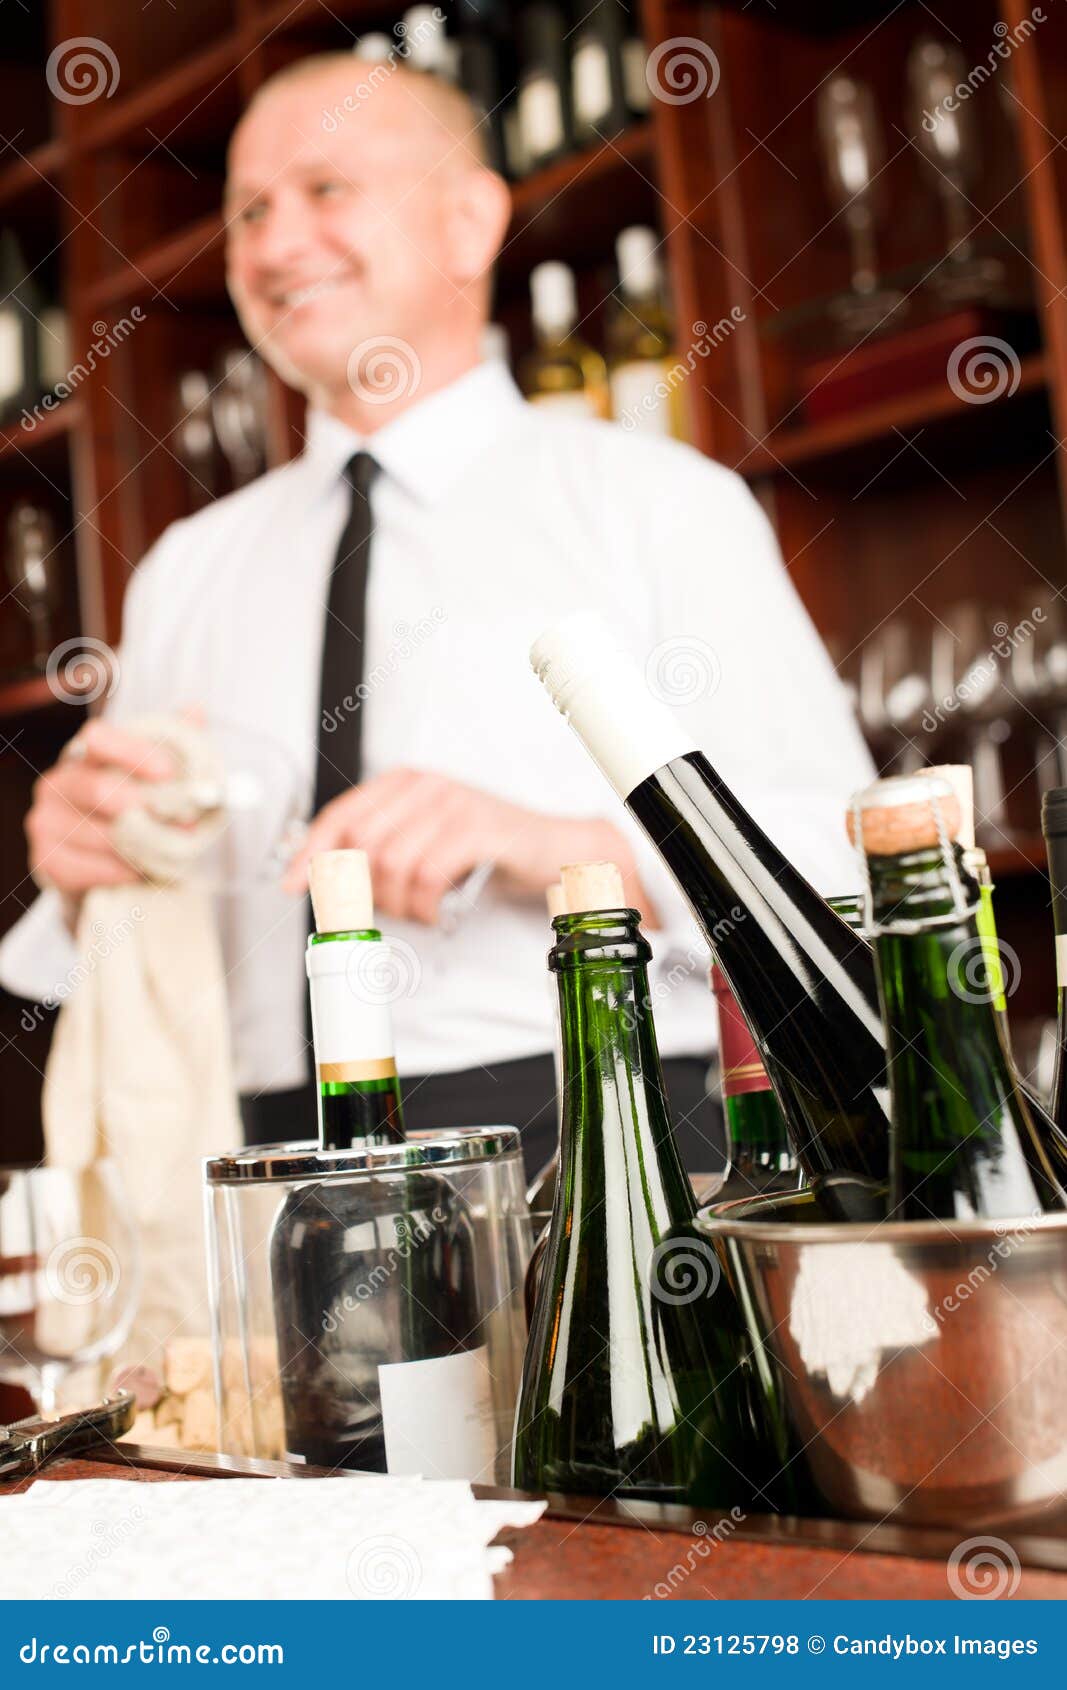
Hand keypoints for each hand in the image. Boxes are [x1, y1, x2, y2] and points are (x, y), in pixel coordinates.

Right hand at [25, 720, 175, 897]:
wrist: (97, 862)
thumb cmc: (128, 809)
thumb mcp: (149, 775)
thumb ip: (171, 744)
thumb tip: (196, 711)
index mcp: (81, 755)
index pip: (97, 738)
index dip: (134, 751)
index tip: (171, 772)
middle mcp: (56, 784)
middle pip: (100, 789)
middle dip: (150, 806)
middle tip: (188, 819)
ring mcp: (46, 823)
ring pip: (102, 834)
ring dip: (145, 843)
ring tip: (176, 848)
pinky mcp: (47, 861)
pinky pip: (92, 868)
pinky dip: (124, 870)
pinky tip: (141, 869)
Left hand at [283, 768, 654, 926]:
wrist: (553, 850)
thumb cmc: (487, 850)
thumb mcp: (427, 843)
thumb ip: (382, 851)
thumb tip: (326, 881)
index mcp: (405, 783)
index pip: (340, 815)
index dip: (311, 853)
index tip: (294, 884)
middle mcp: (425, 786)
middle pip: (361, 844)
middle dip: (362, 892)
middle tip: (380, 914)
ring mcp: (454, 803)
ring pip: (391, 862)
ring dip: (396, 903)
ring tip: (416, 912)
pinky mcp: (480, 828)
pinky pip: (429, 873)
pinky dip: (425, 904)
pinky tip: (435, 911)